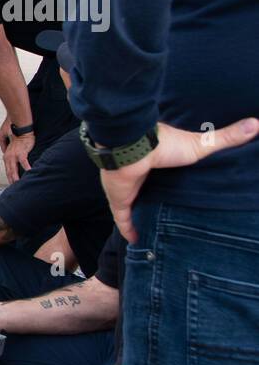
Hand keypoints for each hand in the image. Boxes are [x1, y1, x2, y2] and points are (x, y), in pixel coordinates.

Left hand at [1, 131, 33, 183]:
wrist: (21, 129)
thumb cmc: (18, 138)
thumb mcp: (12, 147)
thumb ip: (12, 155)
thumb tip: (14, 160)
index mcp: (6, 157)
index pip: (7, 170)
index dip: (9, 178)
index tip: (11, 184)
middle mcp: (8, 157)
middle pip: (9, 172)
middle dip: (11, 181)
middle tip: (14, 189)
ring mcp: (14, 156)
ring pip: (14, 170)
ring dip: (16, 178)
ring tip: (18, 185)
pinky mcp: (21, 153)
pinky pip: (24, 163)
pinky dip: (26, 168)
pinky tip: (29, 173)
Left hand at [101, 117, 258, 241]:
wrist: (134, 149)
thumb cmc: (167, 146)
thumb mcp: (202, 144)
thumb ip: (227, 138)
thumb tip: (257, 123)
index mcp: (160, 162)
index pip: (167, 176)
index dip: (173, 184)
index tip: (185, 195)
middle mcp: (143, 176)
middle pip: (151, 192)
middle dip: (157, 203)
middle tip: (172, 220)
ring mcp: (129, 189)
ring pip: (136, 206)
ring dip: (143, 216)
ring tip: (156, 232)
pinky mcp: (119, 201)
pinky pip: (123, 220)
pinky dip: (129, 230)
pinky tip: (137, 241)